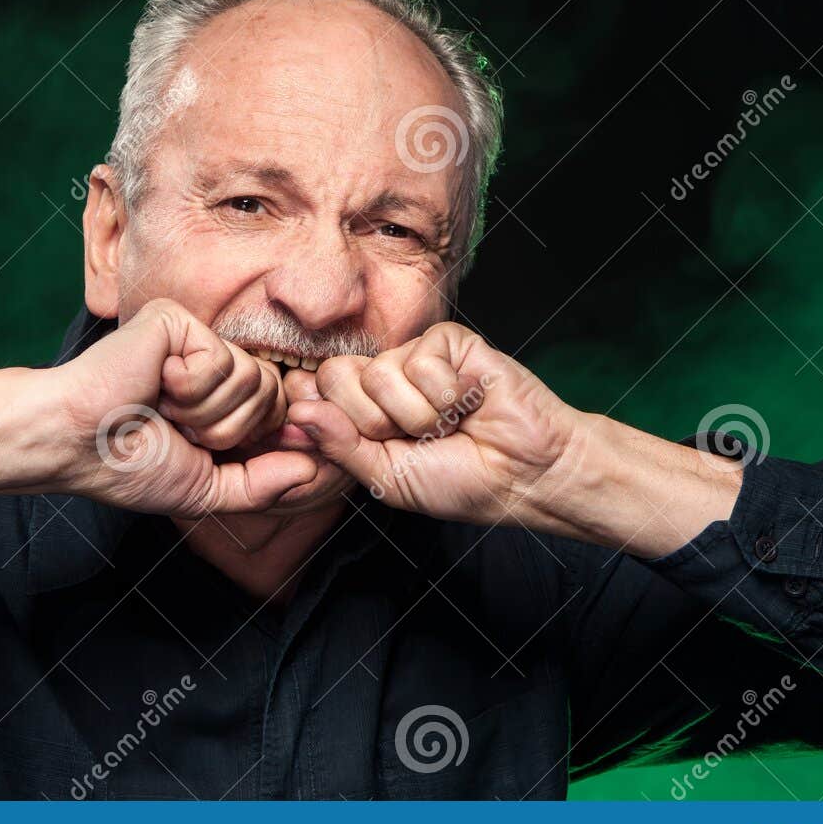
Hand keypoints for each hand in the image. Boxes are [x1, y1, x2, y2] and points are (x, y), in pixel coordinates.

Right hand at [0, 298, 313, 516]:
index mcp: (220, 399)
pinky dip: (188, 389)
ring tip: (160, 408)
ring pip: (252, 379)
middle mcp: (213, 363)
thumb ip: (262, 483)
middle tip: (176, 428)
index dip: (258, 438)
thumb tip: (312, 469)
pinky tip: (154, 384)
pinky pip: (222, 360)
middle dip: (226, 430)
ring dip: (203, 413)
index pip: (278, 411)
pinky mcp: (178, 319)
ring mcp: (196, 338)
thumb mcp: (206, 490)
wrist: (73, 442)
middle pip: (272, 395)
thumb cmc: (126, 467)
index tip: (212, 449)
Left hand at [285, 321, 575, 526]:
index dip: (324, 413)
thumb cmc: (461, 482)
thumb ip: (340, 445)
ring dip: (419, 415)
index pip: (313, 391)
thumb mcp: (387, 477)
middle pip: (335, 376)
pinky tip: (469, 401)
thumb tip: (297, 413)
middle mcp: (383, 378)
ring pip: (379, 373)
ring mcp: (414, 357)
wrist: (526, 474)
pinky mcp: (448, 341)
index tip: (360, 439)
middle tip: (415, 438)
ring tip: (449, 424)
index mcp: (362, 411)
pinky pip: (421, 359)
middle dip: (375, 422)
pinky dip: (446, 394)